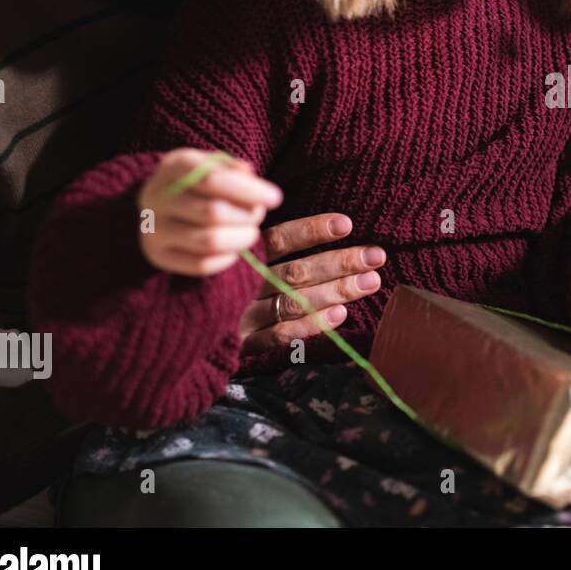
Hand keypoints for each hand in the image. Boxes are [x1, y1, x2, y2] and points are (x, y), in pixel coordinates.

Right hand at [137, 149, 281, 276]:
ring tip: (250, 232)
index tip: (275, 198)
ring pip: (209, 241)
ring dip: (241, 238)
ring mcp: (153, 229)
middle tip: (259, 214)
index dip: (247, 190)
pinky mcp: (159, 256)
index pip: (211, 179)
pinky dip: (228, 258)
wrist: (158, 207)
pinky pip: (202, 264)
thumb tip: (248, 173)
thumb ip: (231, 168)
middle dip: (247, 215)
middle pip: (213, 212)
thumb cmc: (197, 183)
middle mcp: (157, 197)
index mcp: (173, 167)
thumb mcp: (212, 165)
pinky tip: (234, 248)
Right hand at [239, 213, 386, 352]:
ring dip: (335, 291)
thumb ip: (284, 249)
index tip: (346, 225)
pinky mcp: (244, 344)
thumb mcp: (255, 264)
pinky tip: (341, 315)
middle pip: (295, 271)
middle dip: (339, 262)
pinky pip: (280, 335)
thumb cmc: (240, 293)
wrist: (194, 337)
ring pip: (294, 301)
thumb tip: (339, 228)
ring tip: (371, 281)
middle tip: (376, 256)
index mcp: (246, 259)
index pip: (279, 240)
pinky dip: (310, 325)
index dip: (311, 231)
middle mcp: (244, 285)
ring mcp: (243, 315)